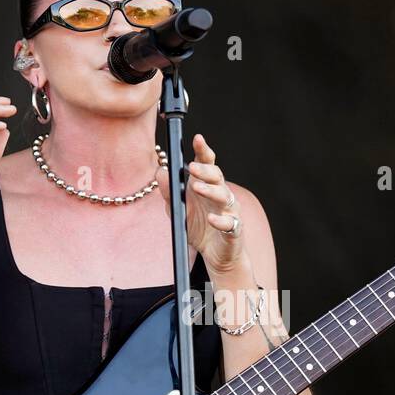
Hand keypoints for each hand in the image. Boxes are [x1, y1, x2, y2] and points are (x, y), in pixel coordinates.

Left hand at [155, 133, 245, 272]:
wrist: (215, 256)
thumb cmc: (199, 228)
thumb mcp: (178, 209)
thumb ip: (169, 191)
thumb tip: (160, 171)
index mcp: (207, 186)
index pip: (207, 164)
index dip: (203, 151)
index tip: (197, 138)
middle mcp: (221, 195)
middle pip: (217, 176)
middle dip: (205, 170)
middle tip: (191, 168)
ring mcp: (230, 212)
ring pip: (225, 196)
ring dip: (210, 191)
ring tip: (196, 187)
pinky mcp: (234, 231)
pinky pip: (230, 224)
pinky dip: (220, 221)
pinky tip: (211, 220)